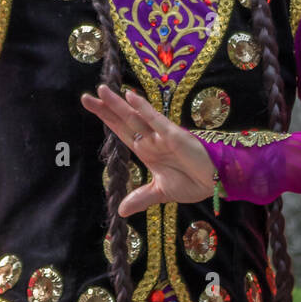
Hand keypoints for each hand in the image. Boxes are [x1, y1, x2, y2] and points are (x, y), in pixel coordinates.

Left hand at [81, 84, 215, 216]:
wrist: (215, 182)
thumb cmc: (191, 181)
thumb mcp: (161, 192)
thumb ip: (141, 198)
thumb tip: (121, 211)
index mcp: (145, 150)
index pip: (120, 131)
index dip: (105, 118)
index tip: (89, 106)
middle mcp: (150, 139)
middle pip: (123, 121)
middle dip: (105, 109)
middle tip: (85, 97)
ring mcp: (161, 136)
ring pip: (136, 117)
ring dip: (119, 104)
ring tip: (102, 90)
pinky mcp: (175, 136)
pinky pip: (157, 120)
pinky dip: (144, 109)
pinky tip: (132, 97)